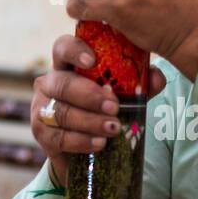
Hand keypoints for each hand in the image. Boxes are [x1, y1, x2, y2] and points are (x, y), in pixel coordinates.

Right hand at [32, 33, 167, 184]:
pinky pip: (58, 137)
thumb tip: (158, 78)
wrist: (87, 151)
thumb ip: (141, 86)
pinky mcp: (40, 133)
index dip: (75, 51)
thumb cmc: (103, 112)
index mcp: (68, 66)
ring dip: (89, 121)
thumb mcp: (125, 96)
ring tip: (113, 128)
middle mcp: (50, 82)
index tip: (93, 60)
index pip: (63, 47)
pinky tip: (99, 143)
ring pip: (61, 112)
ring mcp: (41, 108)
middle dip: (90, 95)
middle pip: (63, 83)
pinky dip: (81, 141)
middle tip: (114, 107)